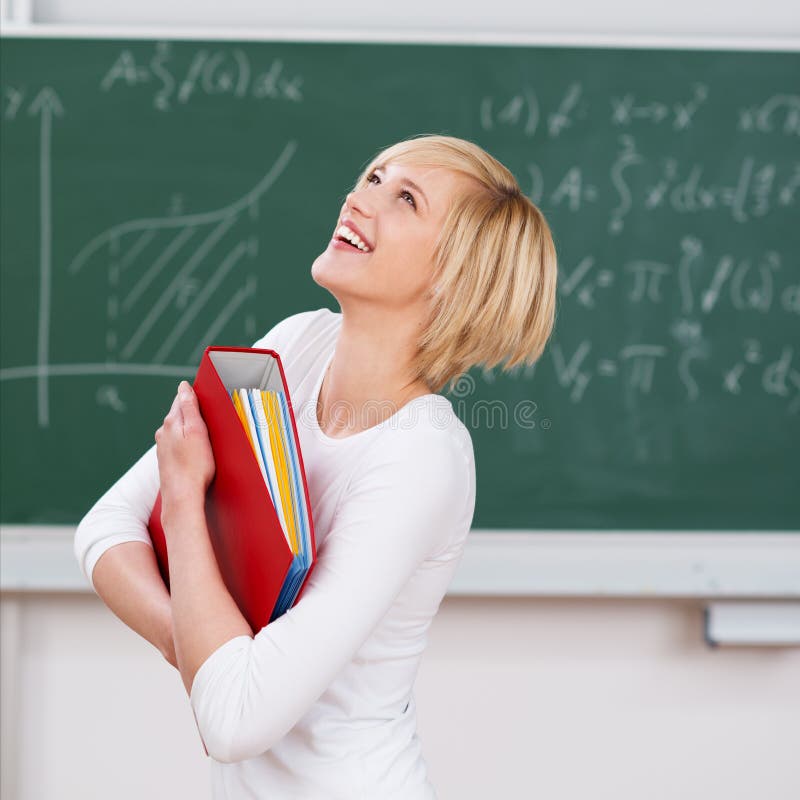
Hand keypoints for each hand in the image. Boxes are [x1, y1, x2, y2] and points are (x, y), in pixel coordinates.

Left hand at [155, 381, 214, 527]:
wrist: (182, 497)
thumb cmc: (194, 466)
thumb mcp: (197, 431)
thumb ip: (189, 407)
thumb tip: (183, 387)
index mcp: (171, 422)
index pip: (181, 398)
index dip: (195, 397)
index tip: (208, 401)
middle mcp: (163, 432)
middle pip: (180, 414)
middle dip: (193, 413)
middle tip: (211, 421)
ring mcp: (163, 447)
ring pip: (179, 429)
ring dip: (190, 429)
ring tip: (206, 438)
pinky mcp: (167, 459)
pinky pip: (178, 444)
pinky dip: (187, 443)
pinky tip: (196, 453)